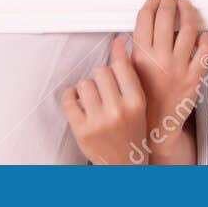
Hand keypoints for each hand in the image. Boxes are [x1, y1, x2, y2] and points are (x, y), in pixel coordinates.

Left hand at [61, 37, 147, 164]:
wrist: (124, 164)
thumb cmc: (132, 131)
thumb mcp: (139, 104)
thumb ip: (130, 75)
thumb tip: (119, 42)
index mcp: (136, 102)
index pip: (121, 65)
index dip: (116, 54)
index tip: (115, 45)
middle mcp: (118, 111)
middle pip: (101, 71)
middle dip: (101, 76)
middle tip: (104, 85)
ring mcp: (98, 121)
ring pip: (84, 83)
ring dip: (86, 87)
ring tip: (92, 96)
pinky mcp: (81, 130)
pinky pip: (69, 100)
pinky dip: (70, 96)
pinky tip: (77, 100)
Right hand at [128, 0, 207, 158]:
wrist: (156, 128)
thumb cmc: (142, 101)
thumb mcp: (128, 75)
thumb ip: (126, 55)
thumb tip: (121, 37)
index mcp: (140, 58)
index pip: (145, 20)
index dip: (150, 4)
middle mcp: (160, 60)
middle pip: (166, 19)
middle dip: (169, 2)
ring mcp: (179, 67)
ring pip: (188, 30)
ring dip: (188, 12)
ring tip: (186, 6)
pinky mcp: (195, 77)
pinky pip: (205, 52)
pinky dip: (206, 39)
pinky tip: (202, 33)